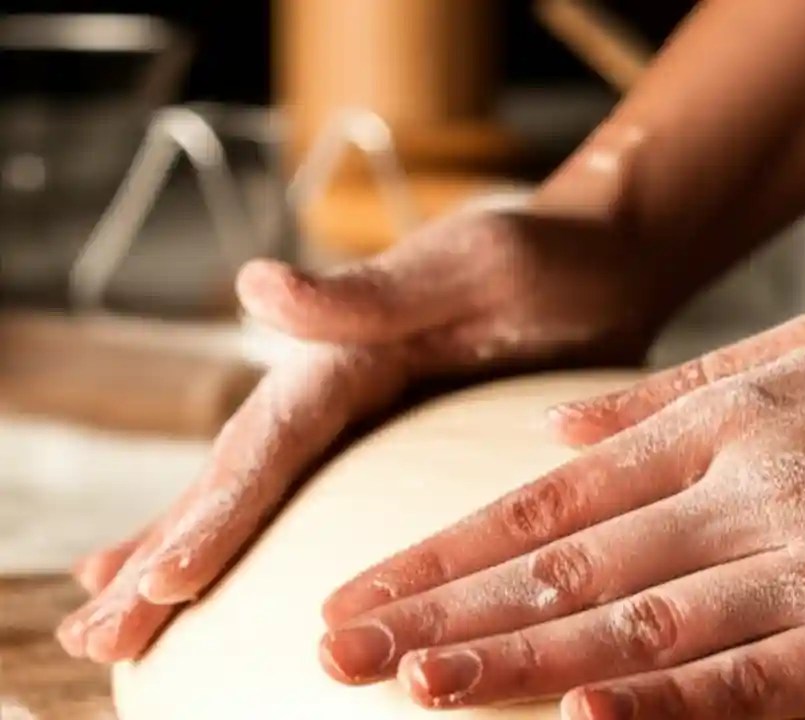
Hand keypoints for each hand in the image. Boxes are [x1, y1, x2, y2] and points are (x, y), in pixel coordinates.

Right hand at [58, 208, 668, 662]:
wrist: (604, 265)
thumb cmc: (555, 257)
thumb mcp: (479, 264)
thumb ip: (372, 291)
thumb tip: (253, 285)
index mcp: (348, 349)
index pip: (270, 441)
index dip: (216, 513)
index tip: (158, 585)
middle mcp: (336, 385)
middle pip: (240, 478)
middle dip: (166, 556)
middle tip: (96, 636)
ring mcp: (359, 418)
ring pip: (259, 497)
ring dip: (185, 559)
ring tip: (112, 628)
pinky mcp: (391, 443)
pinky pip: (312, 501)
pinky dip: (253, 543)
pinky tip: (209, 587)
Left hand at [314, 313, 804, 717]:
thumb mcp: (804, 355)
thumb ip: (678, 390)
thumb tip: (564, 434)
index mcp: (725, 429)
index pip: (554, 500)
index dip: (449, 545)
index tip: (367, 584)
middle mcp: (750, 495)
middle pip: (571, 566)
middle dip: (446, 607)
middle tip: (339, 643)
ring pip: (639, 625)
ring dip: (520, 659)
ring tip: (415, 683)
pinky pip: (755, 681)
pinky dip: (668, 703)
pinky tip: (586, 717)